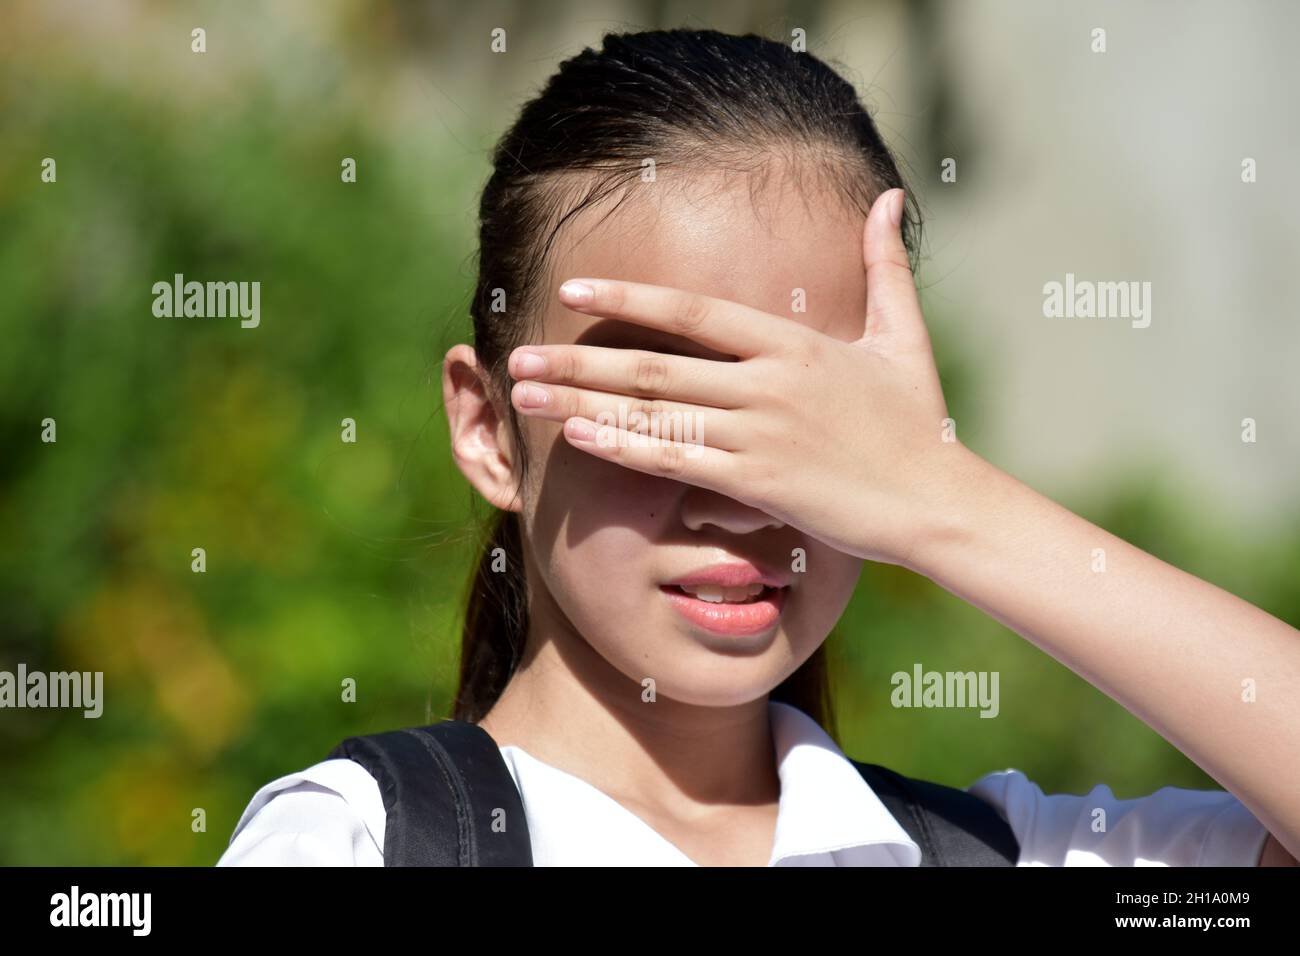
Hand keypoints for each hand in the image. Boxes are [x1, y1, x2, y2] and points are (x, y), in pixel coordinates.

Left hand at [506, 188, 972, 566]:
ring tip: (525, 397)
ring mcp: (761, 434)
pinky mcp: (760, 484)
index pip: (694, 311)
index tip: (573, 289)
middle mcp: (768, 383)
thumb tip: (888, 197)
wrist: (939, 502)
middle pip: (654, 365)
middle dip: (578, 359)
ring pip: (654, 414)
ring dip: (582, 404)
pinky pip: (678, 463)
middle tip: (519, 357)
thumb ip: (883, 265)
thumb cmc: (917, 422)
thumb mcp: (902, 336)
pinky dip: (625, 449)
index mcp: (793, 343)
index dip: (629, 299)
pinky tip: (579, 438)